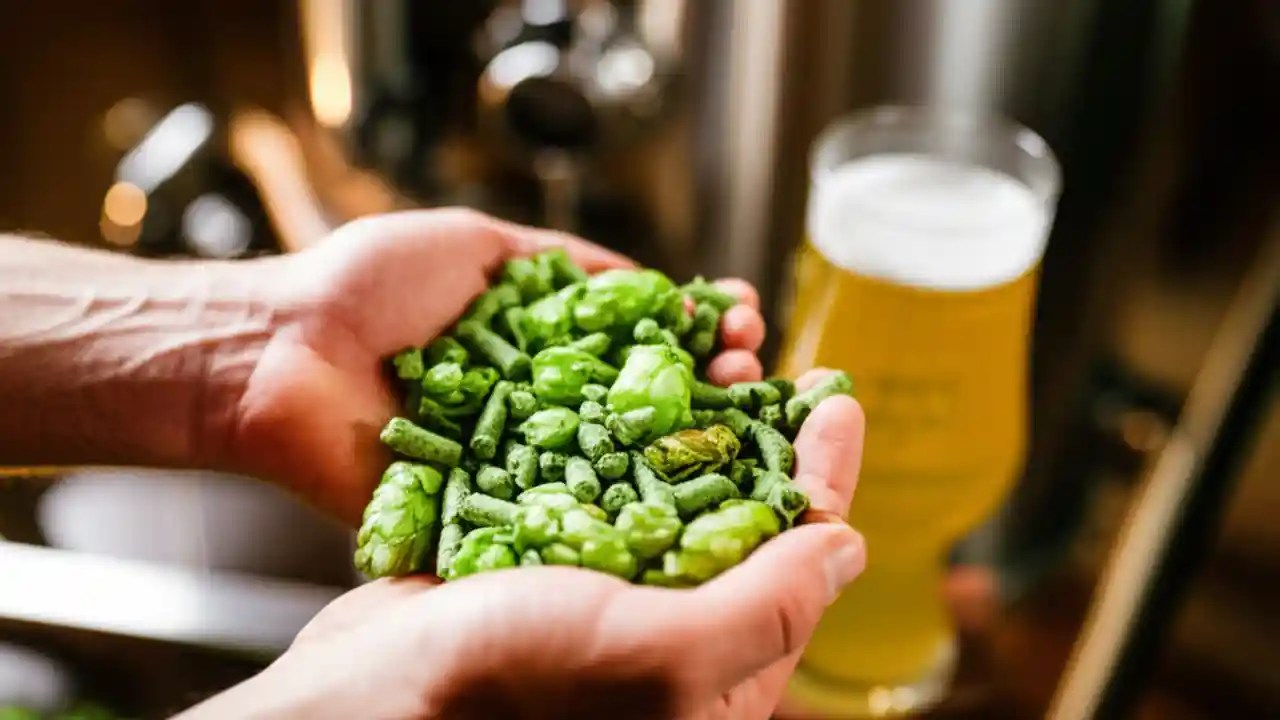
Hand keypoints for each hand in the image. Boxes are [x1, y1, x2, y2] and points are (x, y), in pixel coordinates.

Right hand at [180, 376, 864, 719]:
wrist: (360, 691)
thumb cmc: (508, 683)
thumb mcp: (658, 658)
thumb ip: (767, 609)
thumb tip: (849, 547)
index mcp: (714, 672)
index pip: (797, 563)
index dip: (823, 477)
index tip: (836, 399)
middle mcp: (666, 631)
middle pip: (743, 518)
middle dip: (768, 437)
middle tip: (782, 364)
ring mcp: (604, 591)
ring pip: (675, 490)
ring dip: (701, 418)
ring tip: (715, 356)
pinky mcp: (546, 555)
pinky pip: (607, 480)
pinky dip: (627, 426)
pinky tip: (633, 379)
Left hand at [224, 209, 770, 524]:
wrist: (277, 349)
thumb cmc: (363, 285)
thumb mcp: (476, 241)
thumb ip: (561, 262)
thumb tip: (644, 280)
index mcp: (542, 345)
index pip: (638, 340)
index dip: (693, 329)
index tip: (737, 314)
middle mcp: (542, 406)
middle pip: (644, 401)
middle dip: (710, 381)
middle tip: (753, 363)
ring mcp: (519, 458)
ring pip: (618, 457)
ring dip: (686, 437)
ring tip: (737, 401)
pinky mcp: (486, 509)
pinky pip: (560, 511)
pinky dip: (620, 503)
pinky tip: (678, 483)